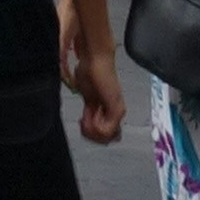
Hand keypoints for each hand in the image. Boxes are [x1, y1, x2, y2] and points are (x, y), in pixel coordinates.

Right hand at [70, 27, 124, 145]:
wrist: (95, 58)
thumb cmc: (89, 71)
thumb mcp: (86, 96)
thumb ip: (89, 112)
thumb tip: (87, 124)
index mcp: (110, 111)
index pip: (106, 137)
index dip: (91, 135)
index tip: (81, 123)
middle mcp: (117, 114)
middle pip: (105, 140)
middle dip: (90, 135)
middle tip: (83, 121)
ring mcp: (118, 112)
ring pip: (105, 137)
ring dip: (91, 129)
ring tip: (86, 115)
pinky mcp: (116, 109)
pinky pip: (106, 130)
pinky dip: (94, 125)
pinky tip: (90, 112)